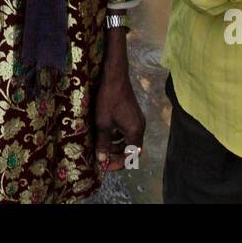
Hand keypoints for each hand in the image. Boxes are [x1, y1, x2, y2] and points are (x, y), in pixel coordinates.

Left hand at [93, 32, 144, 171]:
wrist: (115, 76)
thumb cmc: (109, 99)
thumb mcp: (103, 123)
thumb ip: (104, 143)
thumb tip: (102, 161)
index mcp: (135, 131)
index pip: (131, 156)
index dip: (118, 164)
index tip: (105, 166)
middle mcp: (139, 127)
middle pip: (131, 150)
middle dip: (117, 156)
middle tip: (102, 159)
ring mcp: (137, 120)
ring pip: (128, 141)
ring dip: (116, 147)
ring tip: (101, 148)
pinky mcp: (132, 115)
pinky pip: (127, 132)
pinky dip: (117, 137)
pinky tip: (106, 135)